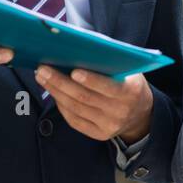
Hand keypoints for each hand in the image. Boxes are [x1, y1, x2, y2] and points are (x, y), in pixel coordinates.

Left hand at [35, 66, 153, 142]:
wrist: (140, 114)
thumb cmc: (129, 83)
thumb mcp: (129, 70)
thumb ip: (110, 62)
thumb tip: (82, 47)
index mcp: (131, 92)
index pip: (109, 87)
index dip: (91, 80)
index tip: (73, 70)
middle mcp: (120, 111)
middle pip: (85, 97)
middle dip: (61, 82)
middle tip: (43, 69)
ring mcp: (109, 125)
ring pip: (76, 108)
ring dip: (56, 92)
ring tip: (42, 78)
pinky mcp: (98, 134)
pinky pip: (74, 120)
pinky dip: (61, 106)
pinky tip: (53, 93)